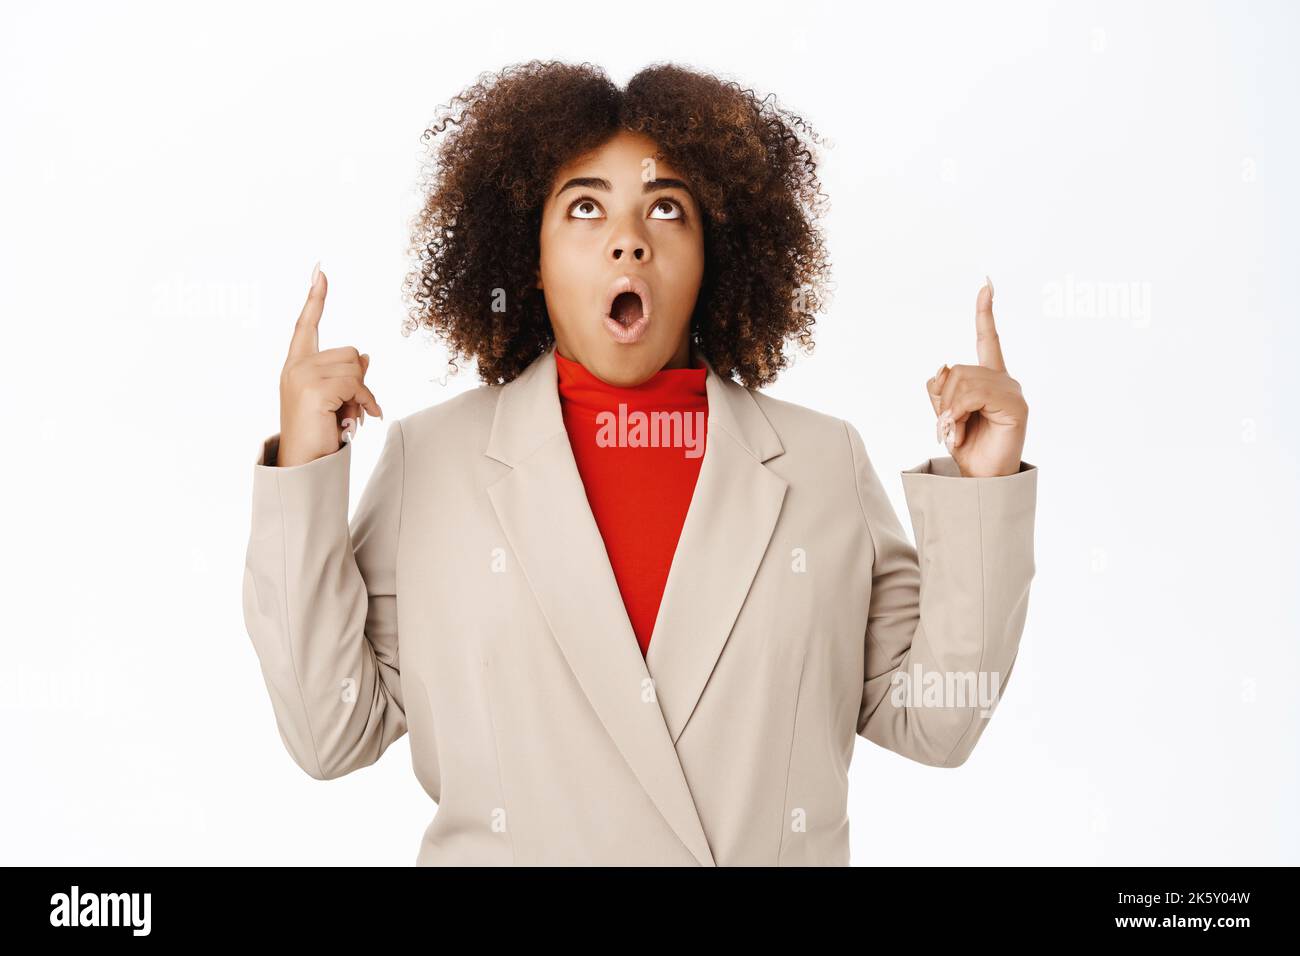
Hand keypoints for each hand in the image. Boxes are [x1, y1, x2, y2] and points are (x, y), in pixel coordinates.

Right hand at [277, 263, 383, 467]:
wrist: (304, 466)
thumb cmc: (319, 434)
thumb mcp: (336, 400)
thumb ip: (347, 375)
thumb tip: (366, 357)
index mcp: (297, 365)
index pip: (307, 324)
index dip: (316, 297)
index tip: (320, 270)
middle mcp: (295, 366)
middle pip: (350, 353)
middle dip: (359, 382)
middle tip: (349, 410)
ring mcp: (301, 375)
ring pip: (355, 368)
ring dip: (362, 395)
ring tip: (348, 417)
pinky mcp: (313, 388)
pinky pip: (356, 384)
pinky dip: (365, 403)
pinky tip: (359, 421)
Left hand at [925, 278, 1027, 477]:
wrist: (982, 479)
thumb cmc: (967, 446)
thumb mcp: (945, 413)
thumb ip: (941, 388)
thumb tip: (941, 368)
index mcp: (989, 379)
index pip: (988, 339)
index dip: (985, 312)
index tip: (986, 284)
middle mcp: (1004, 380)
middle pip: (958, 369)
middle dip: (943, 399)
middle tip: (947, 427)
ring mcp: (1013, 391)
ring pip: (963, 381)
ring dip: (949, 410)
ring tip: (955, 431)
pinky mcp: (1016, 405)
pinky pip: (973, 396)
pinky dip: (958, 413)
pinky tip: (960, 431)